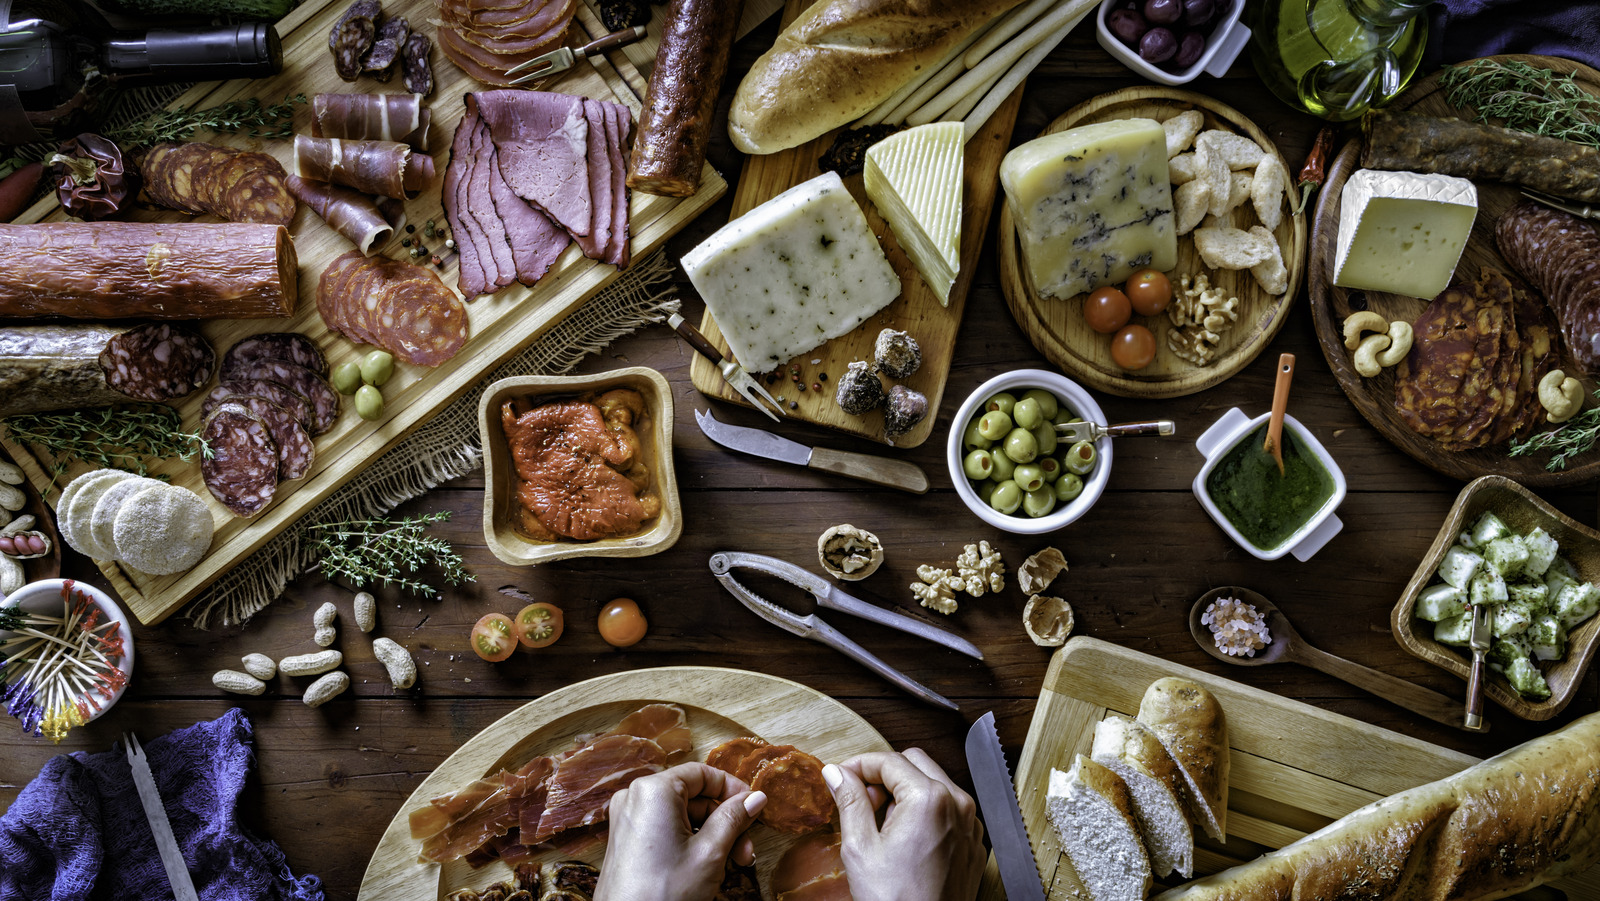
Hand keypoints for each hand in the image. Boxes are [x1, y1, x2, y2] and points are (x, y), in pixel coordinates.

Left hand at [594, 763, 766, 900]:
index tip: (754, 806)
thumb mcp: (710, 853)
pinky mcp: (627, 839)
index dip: (732, 789)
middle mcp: (635, 798)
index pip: (702, 773)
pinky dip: (690, 842)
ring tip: (731, 863)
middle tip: (746, 849)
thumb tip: (756, 798)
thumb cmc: (662, 894)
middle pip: (694, 797)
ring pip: (682, 815)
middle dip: (724, 822)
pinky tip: (707, 866)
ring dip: (710, 836)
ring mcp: (628, 819)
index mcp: (653, 791)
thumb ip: (734, 818)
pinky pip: (666, 829)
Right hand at [824, 749, 985, 900]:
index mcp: (930, 799)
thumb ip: (849, 801)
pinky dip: (924, 811)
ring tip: (880, 824)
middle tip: (860, 799)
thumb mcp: (860, 848)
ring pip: (933, 784)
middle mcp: (957, 805)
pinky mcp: (972, 843)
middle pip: (914, 763)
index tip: (841, 777)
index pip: (889, 761)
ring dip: (904, 792)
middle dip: (883, 775)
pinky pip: (948, 810)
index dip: (859, 765)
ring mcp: (970, 824)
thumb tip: (837, 774)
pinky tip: (903, 838)